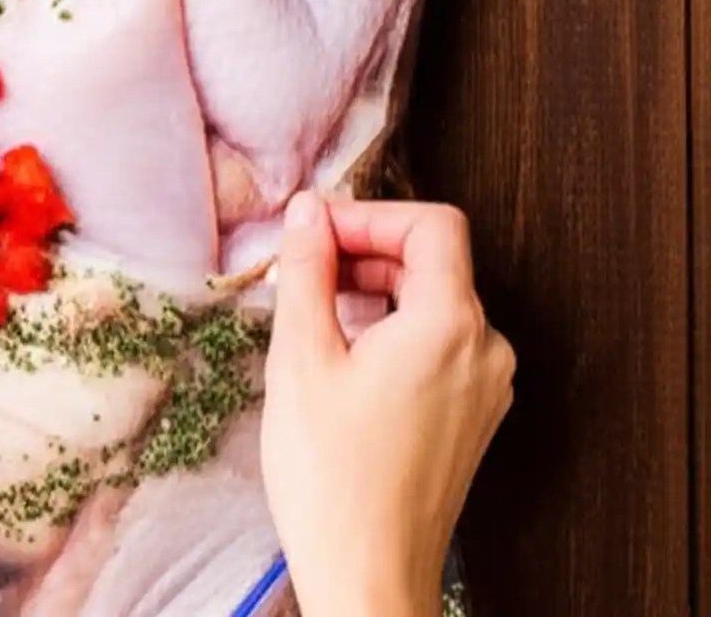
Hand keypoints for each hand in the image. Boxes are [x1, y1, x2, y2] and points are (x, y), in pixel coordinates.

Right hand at [261, 193, 514, 616]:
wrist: (367, 572)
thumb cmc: (331, 477)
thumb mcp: (302, 358)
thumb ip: (306, 272)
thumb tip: (308, 212)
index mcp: (450, 324)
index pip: (430, 225)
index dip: (369, 216)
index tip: (316, 231)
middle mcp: (484, 349)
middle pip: (432, 264)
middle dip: (363, 255)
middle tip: (299, 272)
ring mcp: (485, 386)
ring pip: (433, 306)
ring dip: (374, 296)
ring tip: (312, 320)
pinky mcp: (472, 416)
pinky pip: (438, 348)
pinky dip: (393, 334)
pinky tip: (342, 362)